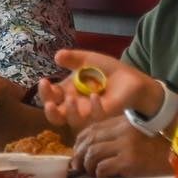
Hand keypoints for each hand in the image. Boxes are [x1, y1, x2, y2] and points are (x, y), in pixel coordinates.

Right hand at [39, 50, 166, 131]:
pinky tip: (94, 96)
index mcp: (68, 91)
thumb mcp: (89, 60)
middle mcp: (76, 105)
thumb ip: (73, 58)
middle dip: (49, 110)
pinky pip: (96, 117)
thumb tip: (57, 56)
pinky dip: (93, 108)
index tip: (44, 81)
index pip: (50, 97)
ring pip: (73, 121)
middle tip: (49, 103)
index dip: (44, 92)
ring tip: (70, 100)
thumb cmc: (108, 71)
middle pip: (56, 115)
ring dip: (69, 112)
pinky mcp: (105, 114)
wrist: (133, 80)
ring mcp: (90, 112)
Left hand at [71, 116, 173, 177]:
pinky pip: (103, 167)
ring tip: (91, 172)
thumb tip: (89, 147)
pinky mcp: (130, 162)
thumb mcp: (134, 134)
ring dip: (88, 165)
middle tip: (78, 166)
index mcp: (123, 123)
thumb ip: (114, 134)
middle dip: (80, 155)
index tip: (77, 152)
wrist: (177, 160)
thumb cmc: (155, 149)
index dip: (80, 141)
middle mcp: (123, 132)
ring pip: (93, 153)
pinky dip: (99, 173)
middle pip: (90, 140)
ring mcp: (126, 146)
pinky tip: (102, 176)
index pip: (91, 128)